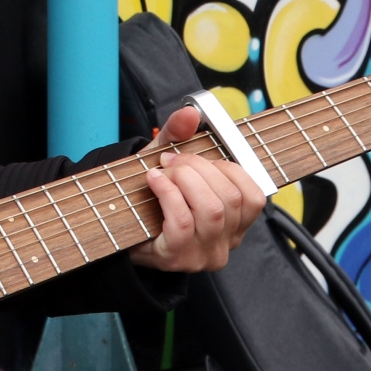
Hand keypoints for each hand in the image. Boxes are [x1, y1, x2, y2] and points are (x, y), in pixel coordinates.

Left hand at [126, 103, 266, 273]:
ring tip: (161, 171)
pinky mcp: (178, 257)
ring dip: (184, 180)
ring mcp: (204, 253)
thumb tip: (190, 112)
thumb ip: (178, 136)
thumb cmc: (150, 196)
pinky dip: (167, 194)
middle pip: (230, 198)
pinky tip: (153, 181)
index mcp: (235, 222)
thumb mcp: (167, 163)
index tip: (196, 156)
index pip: (253, 196)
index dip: (227, 169)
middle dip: (198, 169)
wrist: (117, 228)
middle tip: (170, 160)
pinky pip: (183, 221)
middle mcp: (227, 241)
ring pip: (211, 210)